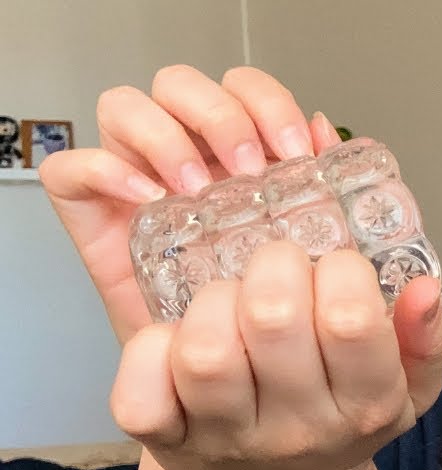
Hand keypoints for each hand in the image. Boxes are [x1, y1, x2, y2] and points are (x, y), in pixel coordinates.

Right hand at [39, 64, 339, 344]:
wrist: (216, 368)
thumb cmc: (255, 304)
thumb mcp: (300, 247)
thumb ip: (318, 188)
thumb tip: (325, 132)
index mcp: (234, 148)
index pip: (243, 87)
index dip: (269, 103)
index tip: (297, 151)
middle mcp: (180, 149)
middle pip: (181, 83)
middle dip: (220, 114)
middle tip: (249, 170)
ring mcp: (129, 172)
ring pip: (123, 105)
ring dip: (165, 137)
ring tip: (196, 190)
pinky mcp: (88, 210)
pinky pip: (71, 167)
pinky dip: (105, 171)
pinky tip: (147, 200)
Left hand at [42, 65, 441, 469]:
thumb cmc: (348, 426)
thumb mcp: (411, 390)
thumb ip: (425, 338)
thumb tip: (425, 287)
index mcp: (366, 406)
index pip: (351, 321)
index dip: (339, 271)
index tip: (335, 270)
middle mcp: (297, 427)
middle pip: (272, 320)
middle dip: (273, 268)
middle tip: (276, 271)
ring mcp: (226, 439)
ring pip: (204, 351)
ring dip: (214, 303)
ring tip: (230, 303)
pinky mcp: (166, 443)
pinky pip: (141, 395)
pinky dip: (150, 351)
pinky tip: (177, 340)